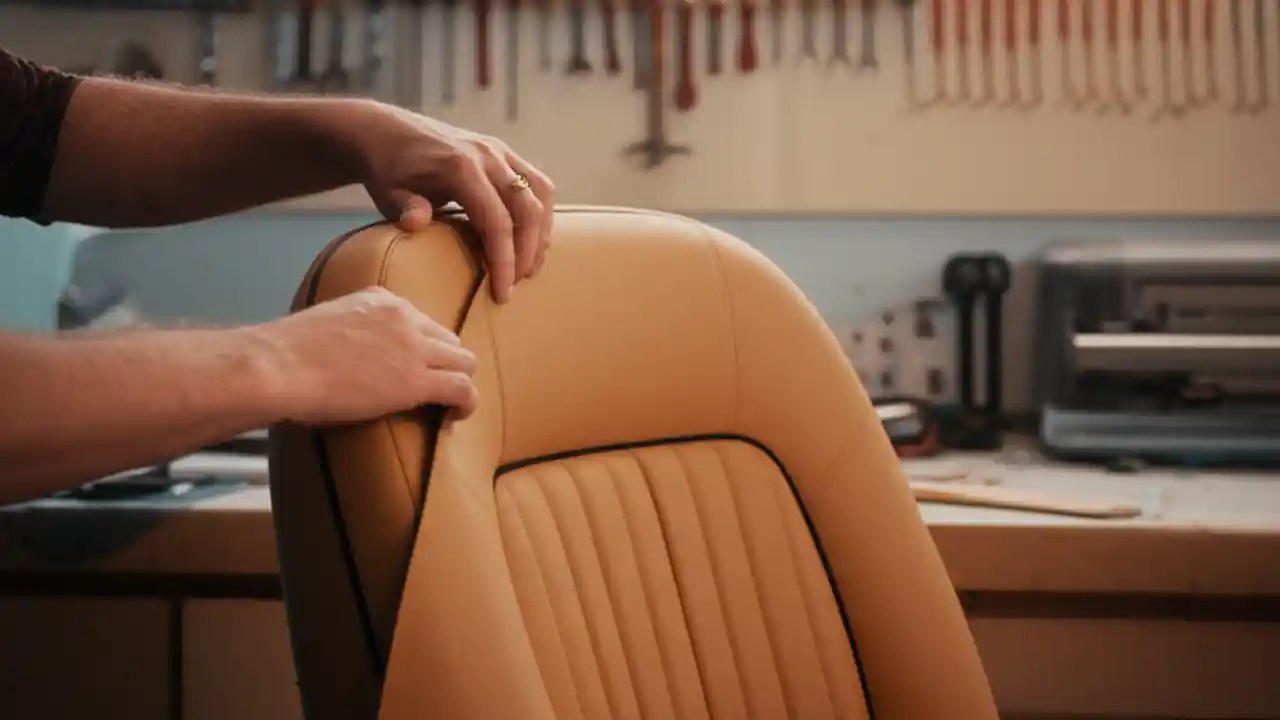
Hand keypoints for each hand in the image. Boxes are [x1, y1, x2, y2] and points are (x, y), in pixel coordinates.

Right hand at [259, 287, 477, 424]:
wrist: (278, 366)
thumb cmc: (287, 354)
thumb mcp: (327, 323)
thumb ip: (350, 330)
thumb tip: (347, 355)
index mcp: (380, 299)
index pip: (420, 321)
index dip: (422, 348)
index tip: (412, 367)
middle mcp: (404, 316)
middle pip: (448, 339)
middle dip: (444, 364)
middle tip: (432, 389)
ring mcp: (414, 347)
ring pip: (464, 362)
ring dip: (458, 382)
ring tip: (447, 405)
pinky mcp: (417, 380)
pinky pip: (463, 388)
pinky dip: (466, 403)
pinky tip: (456, 416)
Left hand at [348, 103, 555, 303]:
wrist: (385, 131)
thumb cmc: (386, 169)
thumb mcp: (387, 192)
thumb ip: (405, 207)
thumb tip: (416, 223)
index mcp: (461, 167)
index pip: (497, 221)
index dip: (505, 261)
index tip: (503, 294)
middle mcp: (488, 155)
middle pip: (528, 209)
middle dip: (529, 253)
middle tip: (517, 283)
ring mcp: (499, 150)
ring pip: (541, 193)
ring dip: (541, 233)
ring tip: (529, 265)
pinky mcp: (503, 152)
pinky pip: (537, 182)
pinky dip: (540, 212)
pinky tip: (531, 237)